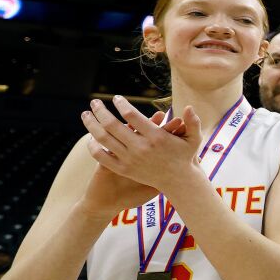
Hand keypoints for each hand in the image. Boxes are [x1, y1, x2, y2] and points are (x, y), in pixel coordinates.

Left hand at [81, 97, 199, 197]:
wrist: (178, 181)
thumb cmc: (185, 156)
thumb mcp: (194, 139)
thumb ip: (193, 122)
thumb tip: (189, 107)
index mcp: (156, 137)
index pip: (132, 115)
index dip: (122, 104)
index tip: (116, 98)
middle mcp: (141, 148)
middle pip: (112, 124)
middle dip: (101, 111)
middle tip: (94, 102)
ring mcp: (130, 159)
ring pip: (103, 139)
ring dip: (91, 125)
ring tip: (85, 114)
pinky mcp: (123, 169)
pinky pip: (102, 156)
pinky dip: (93, 146)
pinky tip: (91, 137)